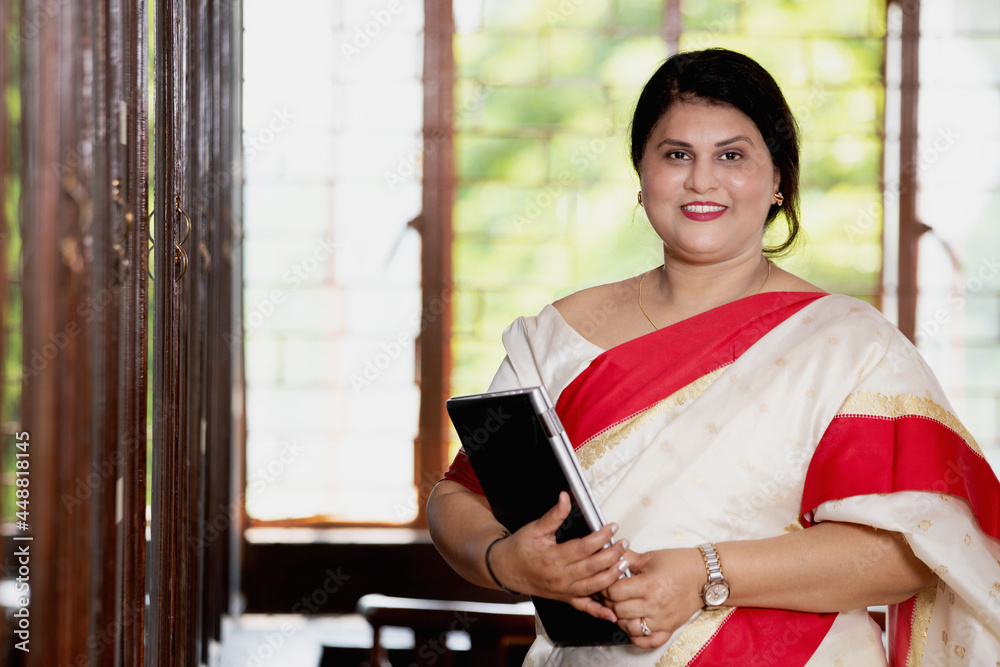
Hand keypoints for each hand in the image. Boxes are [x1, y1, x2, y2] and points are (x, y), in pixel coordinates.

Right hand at [491, 492, 629, 622]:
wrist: (506, 569)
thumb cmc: (520, 548)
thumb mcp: (535, 528)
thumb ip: (554, 514)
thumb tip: (565, 497)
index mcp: (553, 558)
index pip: (583, 547)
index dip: (601, 537)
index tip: (612, 527)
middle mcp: (560, 577)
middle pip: (592, 567)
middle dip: (612, 555)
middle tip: (624, 543)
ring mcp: (563, 591)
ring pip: (593, 587)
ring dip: (611, 577)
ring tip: (624, 564)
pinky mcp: (564, 598)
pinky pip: (583, 607)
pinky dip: (599, 612)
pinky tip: (612, 614)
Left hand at [603, 548, 704, 647]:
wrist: (704, 577)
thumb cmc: (679, 564)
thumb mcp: (651, 556)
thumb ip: (627, 557)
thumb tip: (608, 553)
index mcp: (650, 585)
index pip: (615, 592)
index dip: (605, 587)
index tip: (603, 582)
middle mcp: (655, 605)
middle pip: (619, 610)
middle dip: (609, 602)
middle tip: (607, 595)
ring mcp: (662, 620)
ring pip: (629, 627)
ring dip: (620, 619)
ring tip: (619, 608)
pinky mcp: (669, 629)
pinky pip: (647, 642)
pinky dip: (636, 637)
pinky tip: (632, 625)